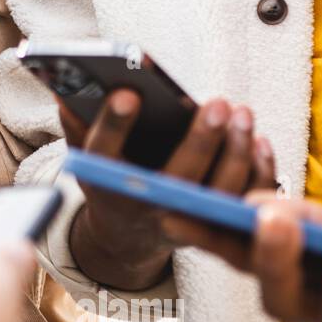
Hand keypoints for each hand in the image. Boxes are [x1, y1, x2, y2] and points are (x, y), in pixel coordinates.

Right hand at [61, 90, 275, 289]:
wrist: (130, 233)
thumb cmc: (112, 179)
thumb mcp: (87, 155)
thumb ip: (77, 123)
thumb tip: (62, 87)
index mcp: (106, 182)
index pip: (104, 153)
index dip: (113, 124)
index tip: (128, 94)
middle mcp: (146, 206)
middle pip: (177, 178)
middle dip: (201, 140)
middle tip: (218, 103)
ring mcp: (186, 221)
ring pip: (219, 192)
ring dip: (236, 152)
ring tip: (242, 114)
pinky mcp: (217, 226)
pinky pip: (244, 201)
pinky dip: (258, 172)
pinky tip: (259, 140)